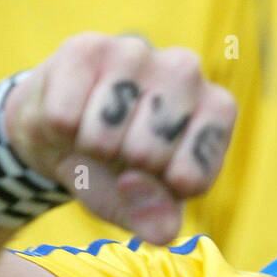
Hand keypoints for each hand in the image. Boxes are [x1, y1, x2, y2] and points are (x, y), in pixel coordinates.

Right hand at [2, 33, 236, 244]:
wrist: (62, 129)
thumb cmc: (116, 168)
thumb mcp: (140, 204)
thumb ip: (156, 219)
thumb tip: (161, 230)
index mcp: (217, 109)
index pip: (192, 178)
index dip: (160, 191)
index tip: (154, 173)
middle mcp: (187, 69)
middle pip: (147, 153)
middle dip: (123, 167)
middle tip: (120, 151)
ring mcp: (138, 51)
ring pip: (104, 134)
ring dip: (90, 148)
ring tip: (97, 134)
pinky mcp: (87, 46)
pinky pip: (64, 116)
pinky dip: (59, 131)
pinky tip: (71, 116)